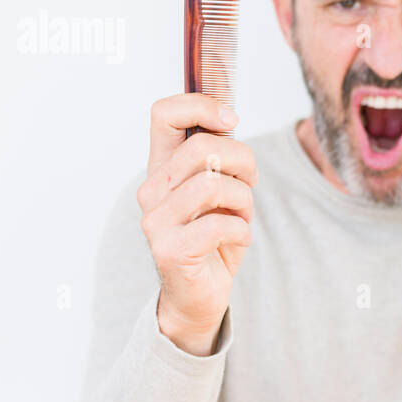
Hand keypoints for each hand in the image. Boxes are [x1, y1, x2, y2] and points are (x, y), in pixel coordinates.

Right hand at [137, 94, 257, 354]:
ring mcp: (156, 221)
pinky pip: (220, 224)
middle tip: (250, 183)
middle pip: (202, 148)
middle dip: (243, 161)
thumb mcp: (220, 189)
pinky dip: (242, 230)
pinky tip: (239, 239)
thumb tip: (228, 120)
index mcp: (162, 167)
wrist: (200, 295)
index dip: (201, 106)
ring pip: (214, 185)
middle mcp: (152, 190)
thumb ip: (219, 158)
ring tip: (241, 216)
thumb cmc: (214, 237)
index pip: (163, 113)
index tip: (231, 120)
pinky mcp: (170, 250)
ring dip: (244, 200)